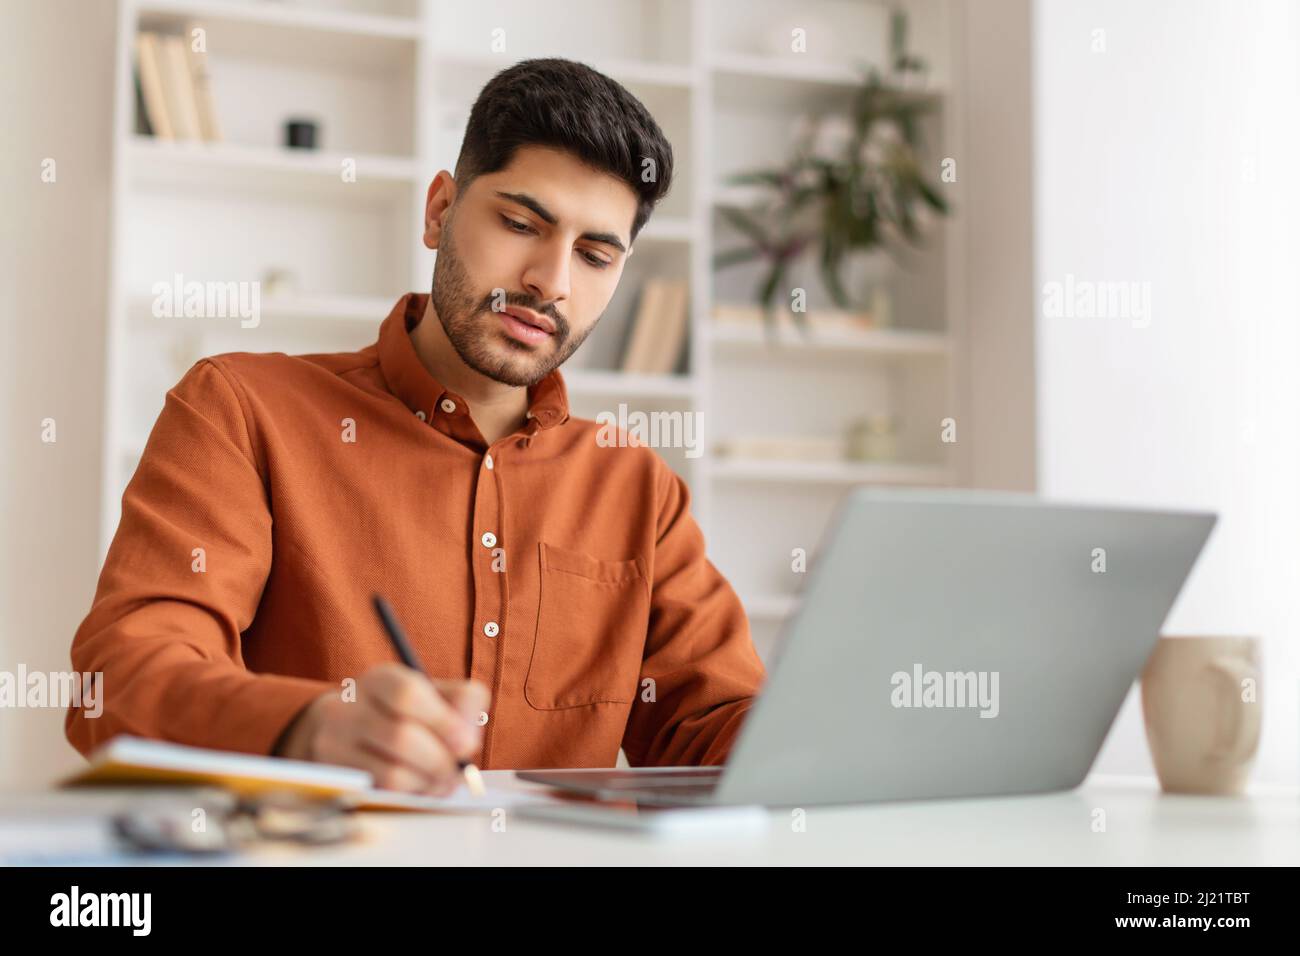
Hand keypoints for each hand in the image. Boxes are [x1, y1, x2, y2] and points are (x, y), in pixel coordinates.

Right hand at [275, 663, 489, 794]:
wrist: (345, 732)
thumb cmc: (403, 713)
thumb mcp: (434, 694)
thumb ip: (463, 703)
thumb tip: (467, 740)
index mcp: (379, 680)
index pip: (407, 694)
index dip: (444, 722)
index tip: (467, 744)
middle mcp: (347, 707)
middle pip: (401, 738)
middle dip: (440, 761)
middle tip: (457, 771)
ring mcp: (333, 744)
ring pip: (392, 773)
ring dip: (428, 783)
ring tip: (442, 782)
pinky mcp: (335, 777)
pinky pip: (381, 795)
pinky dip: (411, 795)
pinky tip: (421, 788)